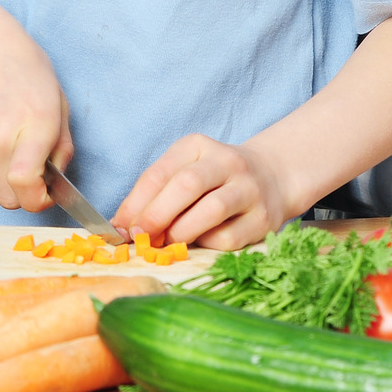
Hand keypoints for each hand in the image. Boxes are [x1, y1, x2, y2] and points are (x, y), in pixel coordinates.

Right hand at [0, 0, 72, 212]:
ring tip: (13, 131)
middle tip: (37, 172)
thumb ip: (62, 147)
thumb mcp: (59, 102)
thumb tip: (57, 180)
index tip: (50, 192)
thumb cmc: (23, 67)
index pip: (26, 189)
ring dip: (9, 169)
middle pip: (9, 200)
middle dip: (25, 195)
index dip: (40, 200)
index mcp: (32, 126)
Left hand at [112, 134, 293, 249]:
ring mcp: (250, 189)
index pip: (160, 171)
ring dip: (181, 232)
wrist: (271, 178)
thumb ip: (153, 195)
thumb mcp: (183, 172)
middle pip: (187, 185)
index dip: (136, 203)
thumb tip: (122, 226)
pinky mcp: (264, 219)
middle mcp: (228, 162)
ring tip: (168, 242)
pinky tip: (201, 243)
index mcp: (198, 146)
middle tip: (140, 238)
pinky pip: (229, 237)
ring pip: (212, 210)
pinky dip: (208, 245)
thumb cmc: (213, 181)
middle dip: (157, 215)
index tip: (120, 228)